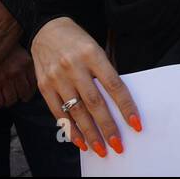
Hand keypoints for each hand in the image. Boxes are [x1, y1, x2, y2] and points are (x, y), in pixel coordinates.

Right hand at [0, 47, 35, 109]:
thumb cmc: (0, 49)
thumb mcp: (18, 52)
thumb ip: (24, 65)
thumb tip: (27, 79)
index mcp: (26, 63)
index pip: (33, 84)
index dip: (29, 92)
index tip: (25, 95)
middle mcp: (18, 72)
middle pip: (23, 94)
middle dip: (18, 97)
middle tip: (13, 97)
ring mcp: (5, 79)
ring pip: (11, 100)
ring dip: (7, 101)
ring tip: (3, 99)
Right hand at [33, 17, 140, 155]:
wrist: (47, 29)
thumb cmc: (79, 41)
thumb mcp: (97, 49)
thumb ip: (105, 72)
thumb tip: (119, 102)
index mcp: (92, 54)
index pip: (114, 85)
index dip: (125, 106)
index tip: (135, 123)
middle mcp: (73, 67)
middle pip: (94, 102)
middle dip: (107, 126)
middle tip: (118, 144)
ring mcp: (57, 77)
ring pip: (76, 111)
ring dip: (90, 133)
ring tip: (101, 148)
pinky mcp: (43, 86)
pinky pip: (57, 112)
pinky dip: (70, 128)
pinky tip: (80, 141)